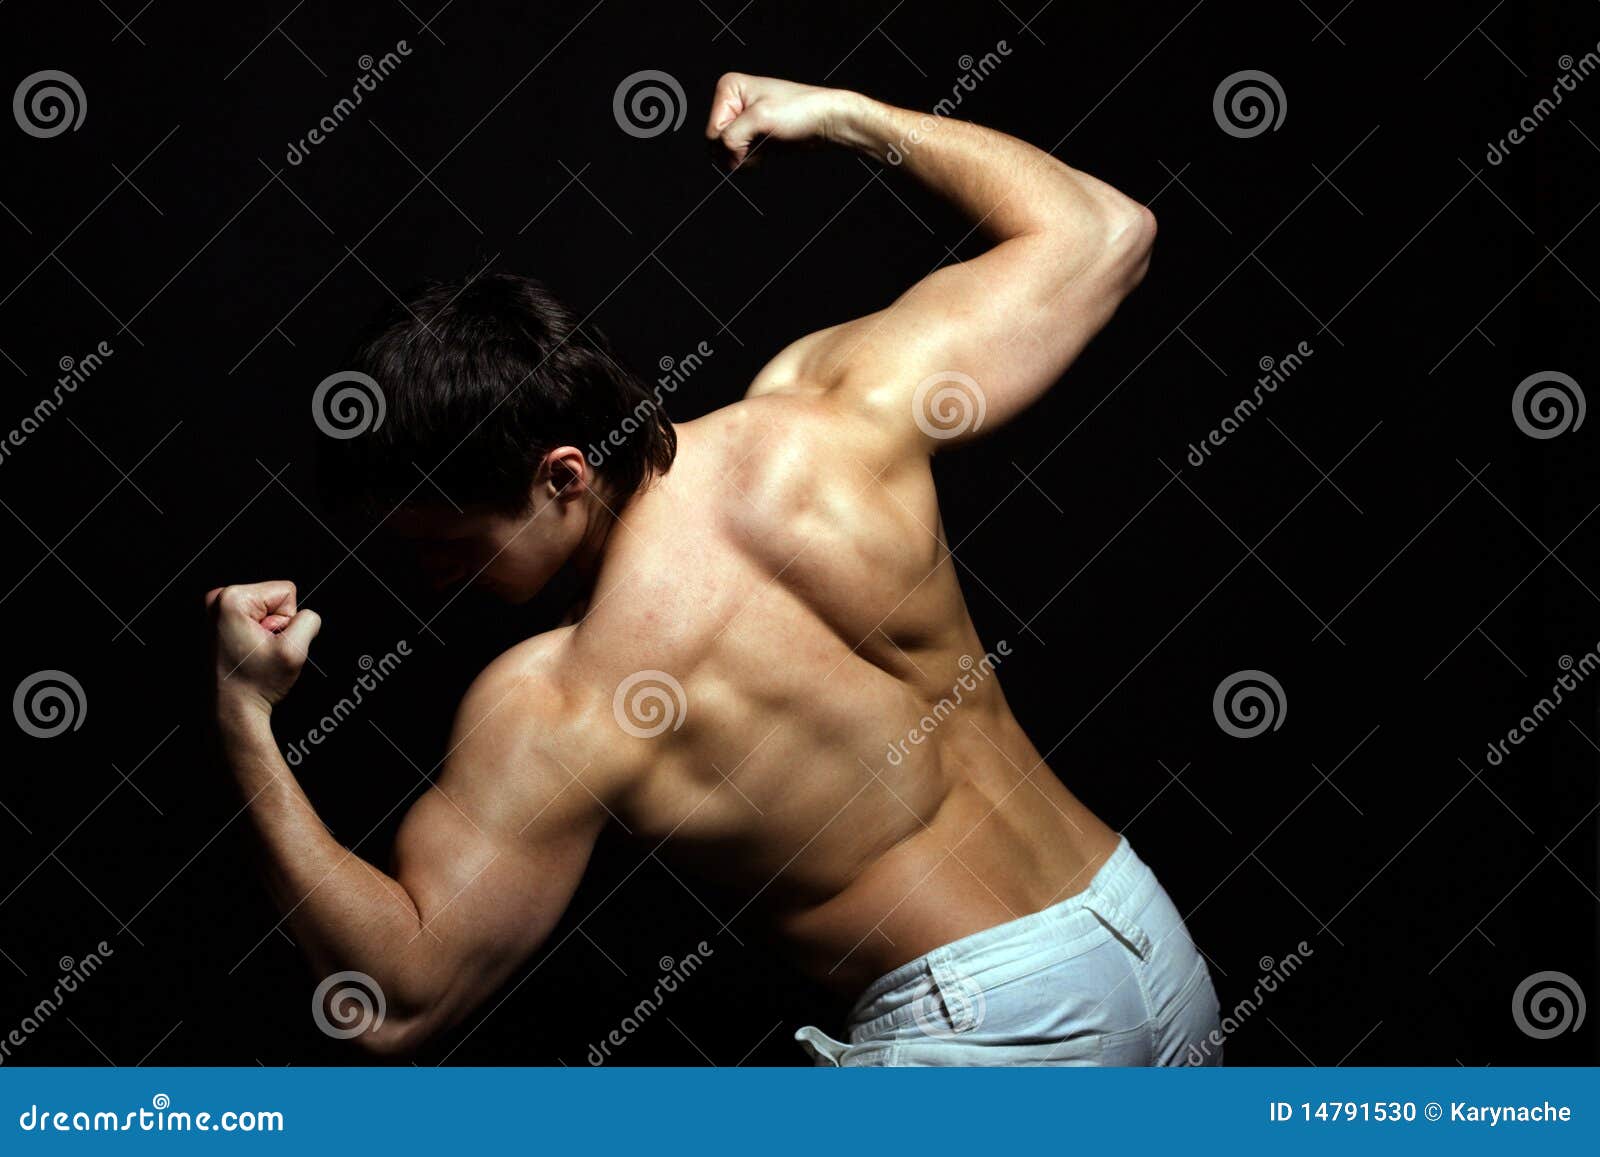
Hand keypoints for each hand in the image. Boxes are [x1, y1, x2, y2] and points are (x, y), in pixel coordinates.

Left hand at [205, 580, 321, 714]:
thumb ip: (310, 621)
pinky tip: (246, 655)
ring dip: (265, 633)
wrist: (231, 710)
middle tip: (262, 651)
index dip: (287, 620)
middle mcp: (217, 601)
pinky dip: (253, 637)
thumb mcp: (294, 650)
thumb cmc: (252, 684)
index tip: (271, 642)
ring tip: (254, 655)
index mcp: (232, 599)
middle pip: (274, 599)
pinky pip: (251, 621)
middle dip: (275, 626)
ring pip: (264, 611)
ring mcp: (214, 614)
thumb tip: (308, 616)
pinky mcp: (216, 626)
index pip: (287, 591)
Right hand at [704, 73, 852, 168]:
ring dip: (746, 158)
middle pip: (716, 146)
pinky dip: (752, 161)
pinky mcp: (752, 139)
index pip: (713, 132)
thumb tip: (724, 157)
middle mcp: (732, 105)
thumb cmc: (799, 110)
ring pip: (727, 156)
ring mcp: (742, 124)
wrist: (825, 122)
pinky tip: (768, 149)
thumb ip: (732, 137)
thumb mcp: (760, 118)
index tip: (756, 133)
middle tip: (762, 139)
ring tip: (767, 143)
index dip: (732, 141)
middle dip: (738, 151)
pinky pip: (739, 161)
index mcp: (728, 90)